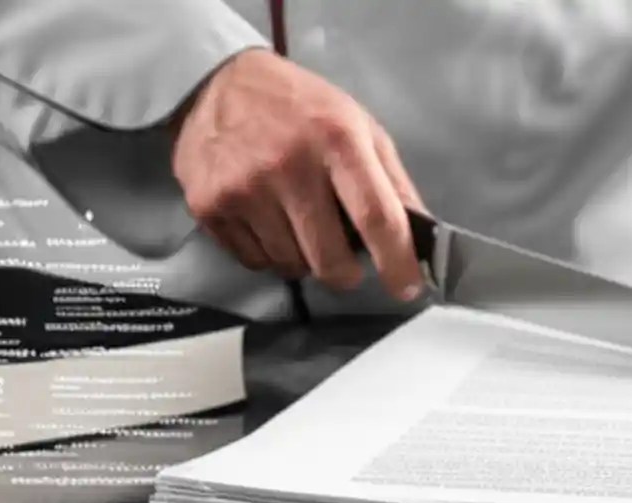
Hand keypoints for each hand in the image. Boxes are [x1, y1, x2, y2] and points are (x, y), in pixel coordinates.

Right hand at [169, 48, 426, 300]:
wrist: (217, 84)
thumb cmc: (299, 108)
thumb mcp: (358, 126)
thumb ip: (392, 182)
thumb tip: (422, 238)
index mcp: (337, 140)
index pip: (376, 217)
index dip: (398, 263)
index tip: (408, 289)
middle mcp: (289, 166)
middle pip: (330, 260)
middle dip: (346, 273)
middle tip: (345, 262)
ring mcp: (244, 189)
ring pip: (290, 265)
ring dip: (302, 258)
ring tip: (297, 223)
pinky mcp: (209, 207)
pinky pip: (254, 261)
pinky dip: (268, 252)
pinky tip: (266, 219)